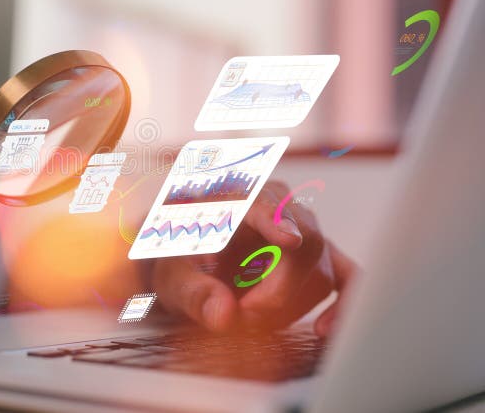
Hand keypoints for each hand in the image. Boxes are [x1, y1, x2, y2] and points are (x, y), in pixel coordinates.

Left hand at [151, 181, 356, 336]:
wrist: (191, 265)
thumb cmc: (181, 263)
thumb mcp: (173, 278)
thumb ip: (194, 293)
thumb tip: (223, 315)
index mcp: (236, 194)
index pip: (262, 199)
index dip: (276, 218)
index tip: (287, 240)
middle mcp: (278, 203)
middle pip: (304, 242)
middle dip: (278, 289)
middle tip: (244, 314)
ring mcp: (304, 229)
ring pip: (320, 269)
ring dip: (288, 304)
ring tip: (247, 313)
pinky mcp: (321, 257)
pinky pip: (349, 278)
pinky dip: (343, 304)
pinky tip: (323, 328)